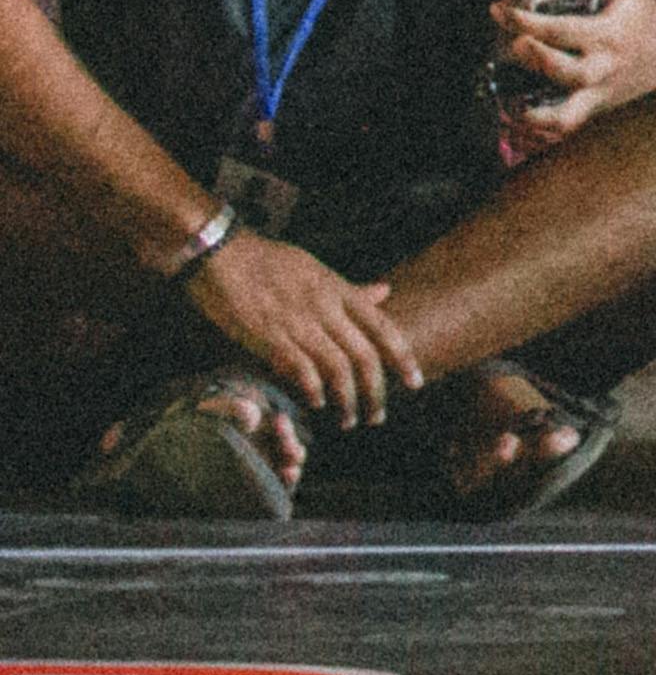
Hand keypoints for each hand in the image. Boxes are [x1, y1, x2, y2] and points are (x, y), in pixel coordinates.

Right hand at [186, 231, 420, 428]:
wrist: (221, 253)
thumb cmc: (268, 261)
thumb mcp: (317, 269)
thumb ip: (350, 289)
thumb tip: (385, 291)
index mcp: (339, 291)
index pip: (383, 327)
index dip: (403, 357)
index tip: (416, 382)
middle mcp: (325, 308)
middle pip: (364, 355)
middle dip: (376, 390)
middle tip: (378, 417)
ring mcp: (298, 322)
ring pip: (337, 367)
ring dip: (346, 399)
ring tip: (348, 421)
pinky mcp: (267, 336)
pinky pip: (299, 368)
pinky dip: (312, 389)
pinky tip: (317, 405)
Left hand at [491, 0, 655, 145]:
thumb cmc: (642, 15)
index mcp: (608, 36)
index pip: (564, 29)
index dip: (529, 21)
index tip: (500, 11)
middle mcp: (602, 68)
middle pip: (565, 71)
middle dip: (536, 60)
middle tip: (513, 45)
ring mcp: (598, 93)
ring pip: (566, 115)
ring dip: (535, 113)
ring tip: (507, 104)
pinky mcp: (593, 108)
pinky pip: (565, 127)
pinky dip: (540, 127)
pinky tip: (516, 116)